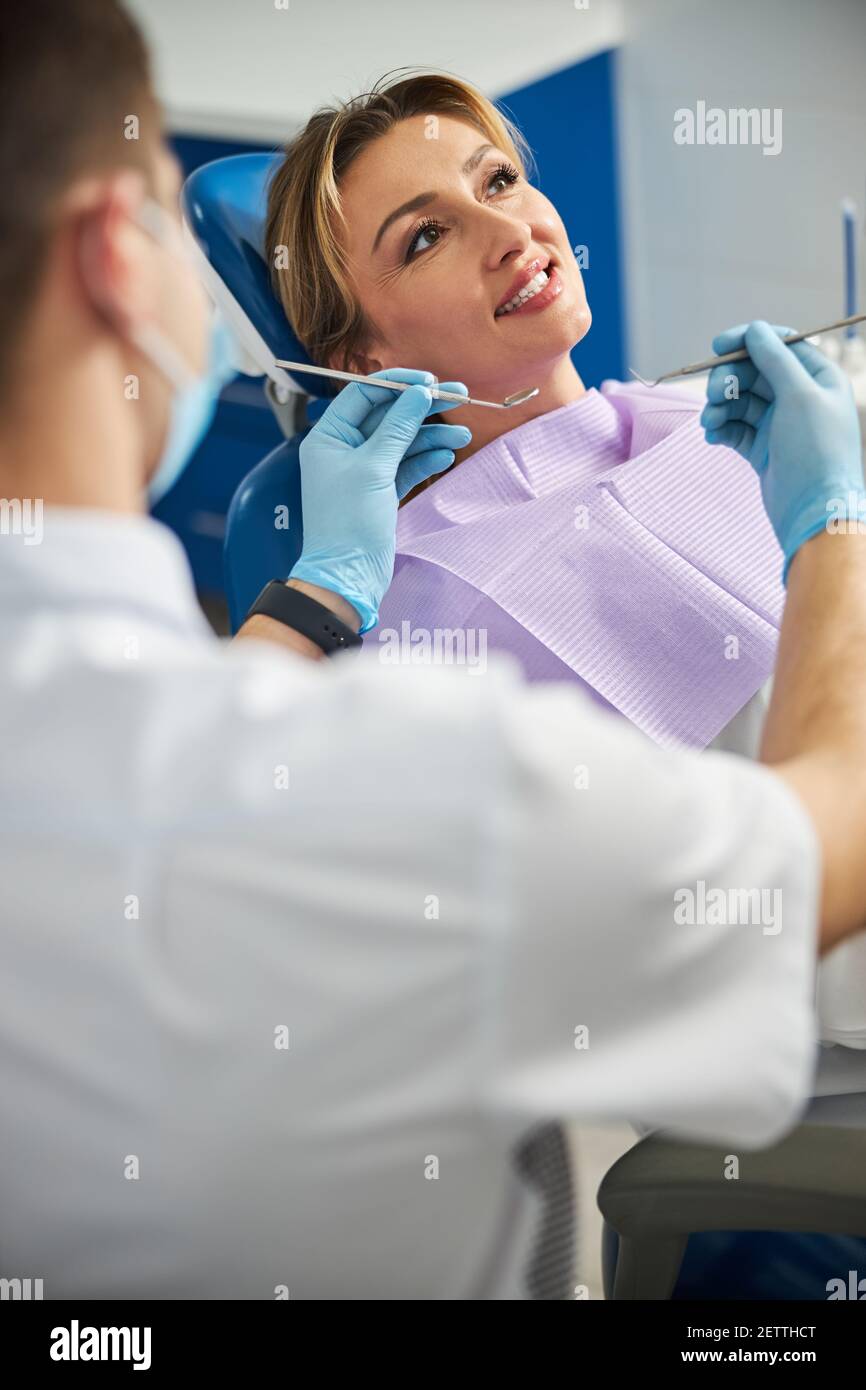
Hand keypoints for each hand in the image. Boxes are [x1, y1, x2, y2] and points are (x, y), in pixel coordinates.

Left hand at [289, 368, 470, 630]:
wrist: (348, 576)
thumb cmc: (348, 522)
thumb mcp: (373, 468)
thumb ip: (398, 427)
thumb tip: (419, 393)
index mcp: (329, 437)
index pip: (364, 394)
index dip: (397, 384)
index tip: (430, 381)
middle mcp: (344, 449)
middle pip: (388, 415)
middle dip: (423, 408)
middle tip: (460, 396)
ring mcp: (364, 471)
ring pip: (403, 441)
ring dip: (432, 435)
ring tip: (464, 434)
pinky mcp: (382, 491)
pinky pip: (407, 465)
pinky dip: (427, 459)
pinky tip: (447, 455)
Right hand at [700, 320, 863, 579]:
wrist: (813, 510)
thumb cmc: (816, 449)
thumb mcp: (799, 395)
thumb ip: (775, 358)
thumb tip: (755, 329)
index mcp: (819, 378)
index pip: (781, 345)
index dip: (750, 340)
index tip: (719, 345)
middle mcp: (800, 398)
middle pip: (755, 372)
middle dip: (730, 378)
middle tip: (713, 393)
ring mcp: (780, 425)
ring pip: (741, 401)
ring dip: (720, 406)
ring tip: (710, 422)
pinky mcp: (762, 450)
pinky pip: (735, 429)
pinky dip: (721, 429)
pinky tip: (712, 436)